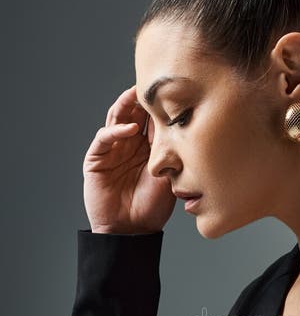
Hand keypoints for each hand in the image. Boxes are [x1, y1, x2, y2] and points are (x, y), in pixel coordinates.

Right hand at [82, 84, 175, 233]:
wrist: (132, 231)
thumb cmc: (153, 208)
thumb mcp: (170, 176)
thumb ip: (173, 153)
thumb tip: (187, 127)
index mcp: (147, 148)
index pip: (151, 120)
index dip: (159, 105)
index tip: (172, 89)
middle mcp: (128, 145)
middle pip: (132, 113)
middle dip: (141, 99)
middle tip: (152, 83)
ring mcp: (111, 151)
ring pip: (116, 120)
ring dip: (126, 105)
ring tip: (137, 94)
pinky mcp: (96, 160)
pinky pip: (104, 139)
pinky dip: (115, 131)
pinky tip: (130, 128)